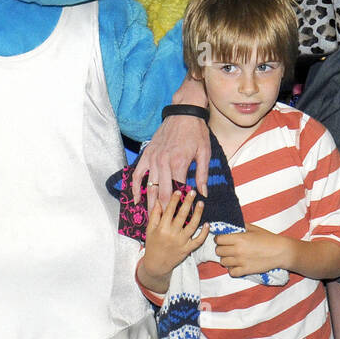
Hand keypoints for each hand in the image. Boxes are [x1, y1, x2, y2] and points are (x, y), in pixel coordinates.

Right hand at [133, 76, 210, 208]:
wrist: (184, 112)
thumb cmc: (196, 132)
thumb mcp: (205, 152)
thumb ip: (202, 175)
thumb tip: (202, 194)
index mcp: (179, 163)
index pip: (178, 192)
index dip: (178, 207)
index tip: (179, 219)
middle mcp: (164, 163)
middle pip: (161, 194)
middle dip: (162, 212)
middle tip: (163, 226)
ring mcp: (153, 159)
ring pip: (149, 187)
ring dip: (149, 204)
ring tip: (151, 219)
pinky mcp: (147, 154)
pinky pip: (137, 174)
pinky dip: (134, 188)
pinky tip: (136, 200)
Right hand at [136, 189, 208, 293]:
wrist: (156, 265)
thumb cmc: (153, 245)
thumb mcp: (150, 229)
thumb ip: (155, 215)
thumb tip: (158, 200)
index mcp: (162, 229)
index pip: (169, 211)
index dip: (174, 200)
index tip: (179, 191)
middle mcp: (172, 235)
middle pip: (182, 216)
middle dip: (188, 202)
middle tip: (193, 192)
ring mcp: (181, 242)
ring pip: (192, 226)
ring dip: (198, 214)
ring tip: (201, 203)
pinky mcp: (187, 249)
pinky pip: (198, 241)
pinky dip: (204, 233)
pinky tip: (207, 224)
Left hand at [214, 223, 292, 276]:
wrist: (280, 251)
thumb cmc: (269, 238)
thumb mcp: (254, 229)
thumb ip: (241, 226)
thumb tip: (232, 225)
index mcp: (239, 238)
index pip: (218, 239)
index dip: (220, 239)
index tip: (223, 239)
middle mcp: (238, 250)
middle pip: (218, 251)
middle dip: (221, 249)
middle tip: (227, 248)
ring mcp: (241, 261)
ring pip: (223, 262)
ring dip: (226, 259)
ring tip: (232, 257)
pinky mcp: (246, 270)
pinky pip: (231, 272)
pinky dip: (232, 269)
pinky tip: (237, 265)